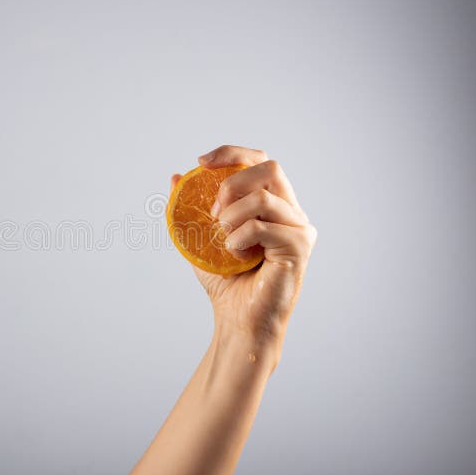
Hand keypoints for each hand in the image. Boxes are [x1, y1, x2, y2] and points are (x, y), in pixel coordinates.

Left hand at [171, 145, 316, 361]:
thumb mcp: (199, 239)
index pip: (258, 161)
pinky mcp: (299, 246)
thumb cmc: (226, 282)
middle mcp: (291, 211)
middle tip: (213, 211)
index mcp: (272, 204)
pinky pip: (262, 226)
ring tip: (222, 238)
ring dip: (231, 216)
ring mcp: (299, 228)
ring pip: (263, 197)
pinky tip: (234, 256)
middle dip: (232, 182)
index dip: (231, 154)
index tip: (202, 163)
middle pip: (269, 167)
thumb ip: (189, 209)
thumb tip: (175, 176)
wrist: (238, 321)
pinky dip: (238, 238)